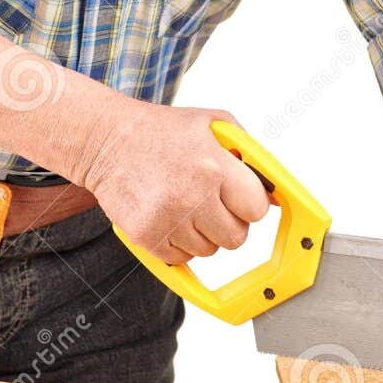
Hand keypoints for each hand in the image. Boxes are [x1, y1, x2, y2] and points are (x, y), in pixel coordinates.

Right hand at [78, 99, 271, 264]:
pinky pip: (180, 258)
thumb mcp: (213, 124)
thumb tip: (275, 194)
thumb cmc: (161, 131)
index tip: (240, 198)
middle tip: (212, 203)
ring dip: (202, 234)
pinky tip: (166, 215)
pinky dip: (177, 243)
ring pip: (209, 251)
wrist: (106, 140)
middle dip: (228, 222)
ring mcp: (167, 219)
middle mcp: (192, 195)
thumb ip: (250, 155)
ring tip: (183, 204)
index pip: (257, 209)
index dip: (250, 204)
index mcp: (213, 166)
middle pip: (236, 237)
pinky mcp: (145, 236)